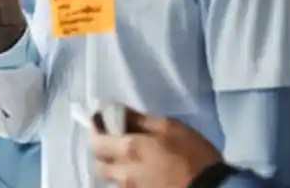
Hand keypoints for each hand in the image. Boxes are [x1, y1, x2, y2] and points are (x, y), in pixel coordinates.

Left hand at [92, 108, 222, 187]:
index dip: (96, 130)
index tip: (101, 121)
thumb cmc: (193, 154)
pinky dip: (127, 180)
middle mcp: (123, 173)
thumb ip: (139, 119)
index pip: (96, 141)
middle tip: (115, 142)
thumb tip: (114, 109)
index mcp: (129, 150)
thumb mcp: (170, 127)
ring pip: (111, 179)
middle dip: (103, 152)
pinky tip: (141, 174)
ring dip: (115, 168)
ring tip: (131, 160)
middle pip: (99, 164)